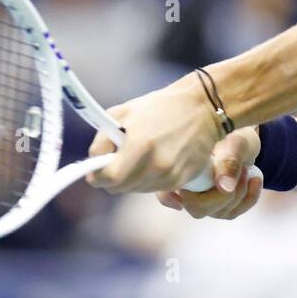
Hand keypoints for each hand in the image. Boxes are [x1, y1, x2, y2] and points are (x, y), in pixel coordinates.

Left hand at [85, 73, 223, 193]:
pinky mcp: (183, 180)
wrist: (202, 107)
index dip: (97, 174)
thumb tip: (94, 163)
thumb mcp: (123, 112)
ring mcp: (171, 175)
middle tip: (121, 156)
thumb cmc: (160, 107)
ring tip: (143, 154)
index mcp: (139, 145)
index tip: (97, 168)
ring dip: (133, 178)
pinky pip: (156, 189)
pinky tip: (157, 159)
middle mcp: (156, 165)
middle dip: (115, 175)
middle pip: (120, 188)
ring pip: (137, 190)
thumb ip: (102, 140)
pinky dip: (151, 178)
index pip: (108, 179)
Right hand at [157, 127, 263, 219]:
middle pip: (198, 210)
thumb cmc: (232, 136)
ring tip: (246, 168)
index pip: (165, 192)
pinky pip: (235, 212)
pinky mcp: (221, 208)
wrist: (244, 141)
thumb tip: (224, 188)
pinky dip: (250, 197)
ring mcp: (204, 202)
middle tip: (239, 169)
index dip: (170, 196)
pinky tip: (255, 179)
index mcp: (181, 171)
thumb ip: (228, 162)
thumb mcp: (234, 144)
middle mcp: (187, 191)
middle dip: (223, 194)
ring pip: (220, 213)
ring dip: (239, 191)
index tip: (188, 189)